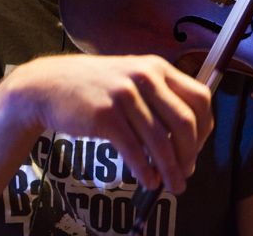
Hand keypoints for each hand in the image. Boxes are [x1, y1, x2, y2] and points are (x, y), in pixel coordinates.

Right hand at [6, 54, 212, 194]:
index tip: (198, 147)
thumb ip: (158, 97)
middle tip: (187, 172)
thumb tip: (186, 136)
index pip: (199, 97)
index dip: (204, 128)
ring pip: (160, 140)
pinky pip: (134, 150)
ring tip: (171, 184)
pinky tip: (148, 180)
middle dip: (191, 153)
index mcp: (157, 67)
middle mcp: (144, 77)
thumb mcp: (131, 76)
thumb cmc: (93, 86)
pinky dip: (145, 170)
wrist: (48, 85)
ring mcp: (124, 95)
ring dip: (170, 169)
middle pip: (185, 121)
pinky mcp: (105, 115)